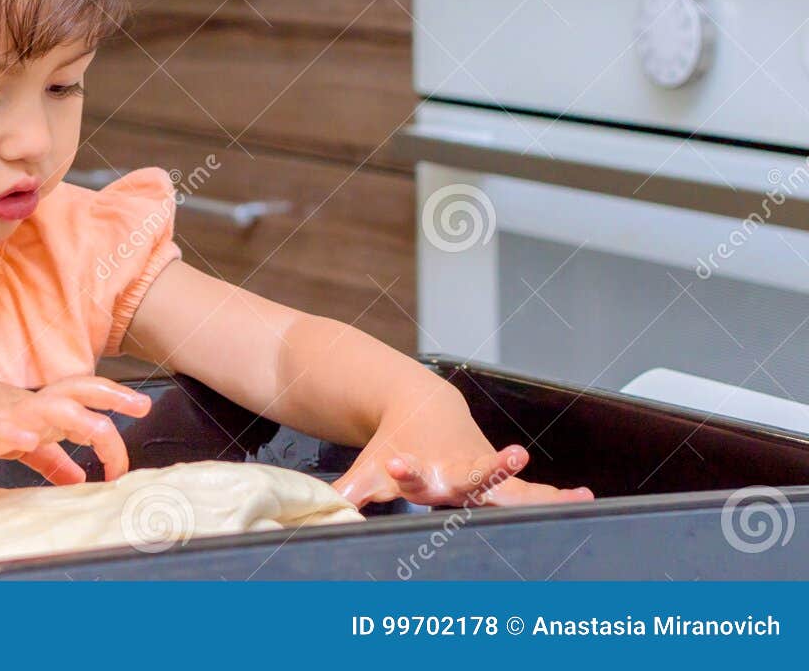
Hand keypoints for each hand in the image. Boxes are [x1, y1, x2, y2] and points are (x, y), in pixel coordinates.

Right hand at [0, 368, 151, 484]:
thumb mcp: (13, 436)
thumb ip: (47, 457)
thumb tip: (78, 476)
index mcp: (39, 407)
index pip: (85, 396)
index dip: (115, 401)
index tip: (141, 413)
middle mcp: (28, 405)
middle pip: (77, 391)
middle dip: (112, 397)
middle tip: (140, 406)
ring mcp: (4, 413)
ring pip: (48, 407)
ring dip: (78, 419)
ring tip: (102, 433)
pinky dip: (14, 434)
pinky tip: (26, 441)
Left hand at [333, 385, 595, 509]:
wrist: (420, 406)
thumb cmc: (396, 444)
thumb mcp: (370, 468)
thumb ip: (353, 490)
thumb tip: (327, 506)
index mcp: (420, 469)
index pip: (410, 471)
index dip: (402, 469)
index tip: (395, 462)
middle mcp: (454, 471)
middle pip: (472, 476)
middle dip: (488, 471)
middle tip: (511, 456)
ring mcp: (480, 472)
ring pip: (508, 481)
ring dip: (529, 480)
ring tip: (553, 476)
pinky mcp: (499, 477)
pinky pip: (530, 491)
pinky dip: (554, 495)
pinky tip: (585, 497)